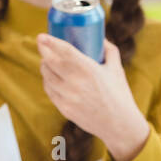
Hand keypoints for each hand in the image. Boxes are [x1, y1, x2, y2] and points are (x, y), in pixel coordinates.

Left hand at [36, 34, 149, 160]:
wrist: (119, 124)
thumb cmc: (119, 94)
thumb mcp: (117, 68)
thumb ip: (108, 50)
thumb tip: (99, 37)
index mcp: (89, 69)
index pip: (64, 51)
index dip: (50, 42)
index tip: (42, 36)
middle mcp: (76, 83)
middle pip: (50, 62)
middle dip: (43, 51)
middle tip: (42, 45)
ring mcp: (68, 97)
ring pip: (47, 77)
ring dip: (44, 66)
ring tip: (47, 61)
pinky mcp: (64, 109)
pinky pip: (49, 91)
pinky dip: (48, 81)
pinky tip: (50, 77)